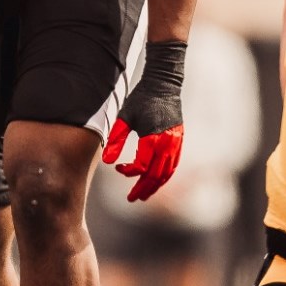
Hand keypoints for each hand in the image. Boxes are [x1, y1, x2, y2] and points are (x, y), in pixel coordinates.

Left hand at [103, 40, 185, 202]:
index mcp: (153, 137)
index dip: (128, 172)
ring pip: (166, 173)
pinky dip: (164, 177)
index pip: (141, 166)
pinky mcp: (179, 142)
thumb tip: (107, 162)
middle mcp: (167, 143)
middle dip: (143, 189)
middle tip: (132, 199)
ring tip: (143, 195)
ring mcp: (175, 143)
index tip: (118, 169)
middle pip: (155, 175)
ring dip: (155, 187)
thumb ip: (116, 140)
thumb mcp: (124, 117)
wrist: (164, 85)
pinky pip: (173, 165)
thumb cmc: (141, 100)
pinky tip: (156, 182)